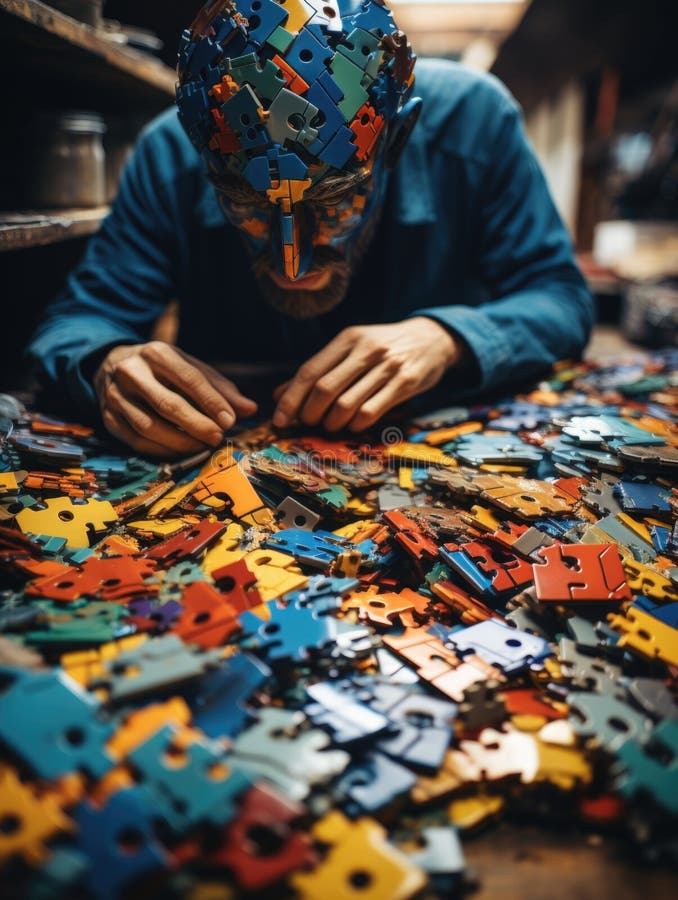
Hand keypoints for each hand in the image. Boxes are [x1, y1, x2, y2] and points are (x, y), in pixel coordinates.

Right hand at [94, 341, 257, 455]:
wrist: (111, 365)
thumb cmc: (161, 368)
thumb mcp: (189, 367)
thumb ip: (219, 387)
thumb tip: (250, 409)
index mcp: (157, 353)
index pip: (188, 378)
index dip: (211, 401)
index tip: (230, 420)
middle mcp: (132, 372)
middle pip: (168, 404)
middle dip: (197, 425)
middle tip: (218, 437)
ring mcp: (115, 396)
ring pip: (149, 427)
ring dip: (180, 442)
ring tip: (202, 446)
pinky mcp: (108, 418)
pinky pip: (136, 441)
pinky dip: (161, 450)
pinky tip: (181, 451)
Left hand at [272, 318, 460, 431]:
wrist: (432, 338)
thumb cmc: (384, 346)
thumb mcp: (352, 348)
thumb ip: (319, 369)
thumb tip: (280, 395)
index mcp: (348, 338)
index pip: (309, 371)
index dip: (291, 399)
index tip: (280, 420)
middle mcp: (366, 349)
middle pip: (324, 389)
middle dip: (310, 414)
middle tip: (309, 423)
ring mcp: (387, 366)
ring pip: (346, 404)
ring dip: (333, 422)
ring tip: (332, 425)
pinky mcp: (405, 383)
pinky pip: (371, 412)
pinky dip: (355, 424)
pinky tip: (353, 424)